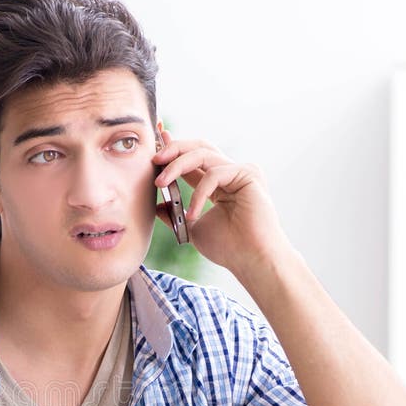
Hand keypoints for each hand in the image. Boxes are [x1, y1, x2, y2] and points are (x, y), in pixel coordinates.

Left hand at [152, 130, 293, 283]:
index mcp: (218, 183)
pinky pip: (214, 175)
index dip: (173, 151)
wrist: (251, 260)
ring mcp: (240, 171)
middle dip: (174, 148)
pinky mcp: (248, 174)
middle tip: (154, 158)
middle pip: (199, 148)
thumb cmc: (227, 248)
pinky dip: (199, 193)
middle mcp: (230, 173)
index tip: (155, 145)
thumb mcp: (192, 228)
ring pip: (203, 155)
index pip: (192, 160)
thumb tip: (157, 206)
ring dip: (177, 166)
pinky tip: (193, 214)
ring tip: (160, 183)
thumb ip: (176, 214)